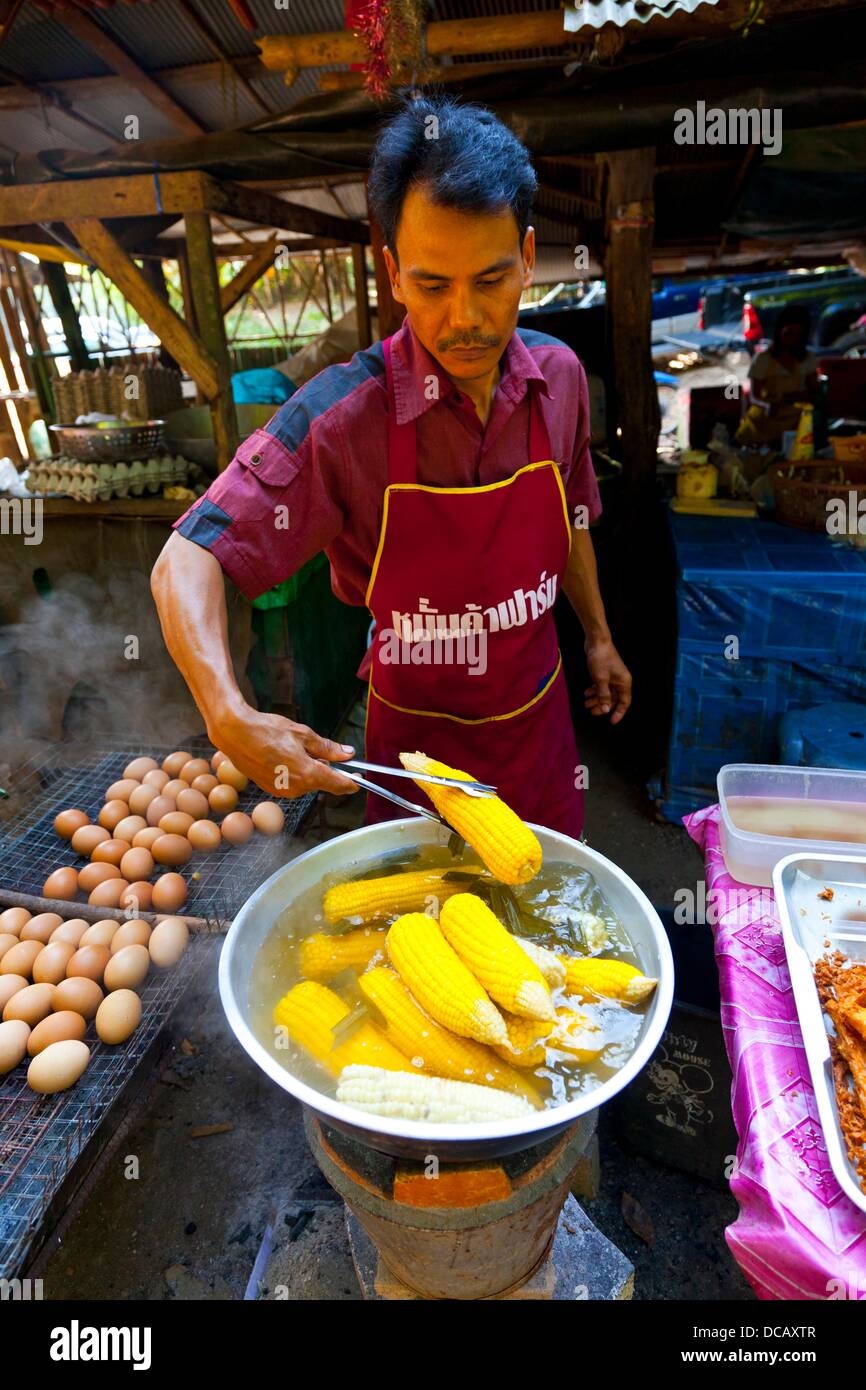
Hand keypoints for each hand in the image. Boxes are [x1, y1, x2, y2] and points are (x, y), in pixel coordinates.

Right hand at [208, 703, 358, 797]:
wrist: (234, 734)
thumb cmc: (267, 730)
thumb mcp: (303, 734)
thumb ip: (327, 748)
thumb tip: (347, 754)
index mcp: (308, 774)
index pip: (339, 785)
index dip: (352, 782)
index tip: (359, 778)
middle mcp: (296, 788)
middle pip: (321, 782)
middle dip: (324, 768)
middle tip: (313, 748)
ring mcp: (282, 791)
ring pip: (306, 782)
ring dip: (307, 769)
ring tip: (292, 748)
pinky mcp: (271, 789)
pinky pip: (292, 783)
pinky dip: (293, 772)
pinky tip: (282, 756)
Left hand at [584, 638, 631, 724]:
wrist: (596, 641)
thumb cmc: (601, 658)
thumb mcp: (601, 679)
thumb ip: (604, 695)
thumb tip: (605, 710)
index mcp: (624, 683)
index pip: (624, 703)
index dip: (618, 713)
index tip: (612, 722)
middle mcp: (621, 681)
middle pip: (614, 699)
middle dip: (602, 706)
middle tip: (591, 711)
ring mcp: (613, 677)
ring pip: (606, 693)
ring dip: (597, 699)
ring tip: (586, 704)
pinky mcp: (605, 673)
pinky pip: (602, 686)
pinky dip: (595, 690)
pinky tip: (586, 693)